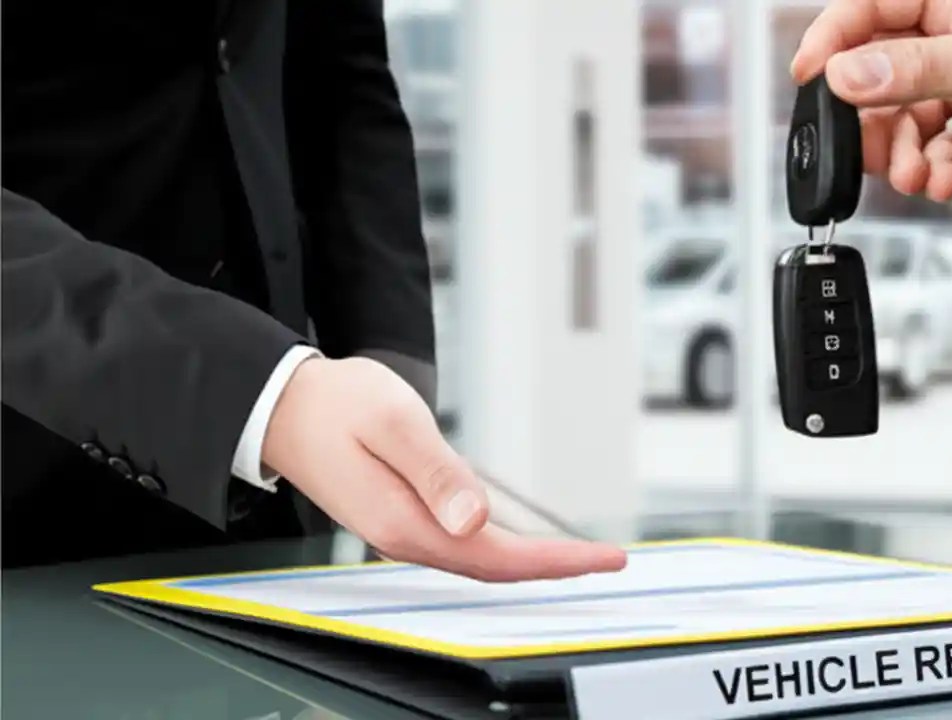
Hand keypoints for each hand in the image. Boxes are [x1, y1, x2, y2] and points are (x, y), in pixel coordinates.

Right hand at [262, 356, 626, 580]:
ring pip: (481, 559)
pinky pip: (464, 546)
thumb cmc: (336, 405)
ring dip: (533, 560)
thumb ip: (437, 472)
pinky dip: (504, 548)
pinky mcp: (402, 518)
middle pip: (496, 566)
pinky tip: (524, 543)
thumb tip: (477, 520)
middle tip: (610, 558)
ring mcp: (402, 532)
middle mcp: (406, 538)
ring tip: (580, 555)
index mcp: (406, 523)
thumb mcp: (394, 423)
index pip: (499, 556)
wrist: (281, 408)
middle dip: (556, 564)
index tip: (605, 555)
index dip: (557, 560)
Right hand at [791, 0, 951, 198]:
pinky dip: (930, 171)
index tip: (809, 75)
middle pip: (878, 73)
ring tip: (915, 174)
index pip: (873, 9)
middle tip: (870, 147)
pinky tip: (942, 180)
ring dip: (900, 152)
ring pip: (902, 119)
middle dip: (871, 118)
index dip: (834, 40)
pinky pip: (931, 149)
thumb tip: (847, 74)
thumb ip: (917, 70)